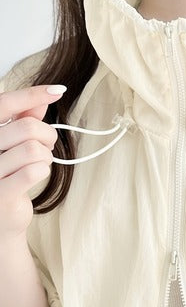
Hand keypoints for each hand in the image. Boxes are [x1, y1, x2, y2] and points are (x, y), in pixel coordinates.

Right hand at [0, 84, 64, 239]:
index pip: (5, 104)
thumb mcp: (13, 144)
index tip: (58, 90)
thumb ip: (23, 120)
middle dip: (48, 137)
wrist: (1, 217)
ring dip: (46, 157)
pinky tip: (38, 174)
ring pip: (34, 150)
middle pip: (28, 128)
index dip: (34, 95)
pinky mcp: (2, 193)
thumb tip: (44, 99)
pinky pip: (34, 171)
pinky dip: (44, 171)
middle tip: (47, 147)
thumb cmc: (7, 176)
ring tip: (40, 164)